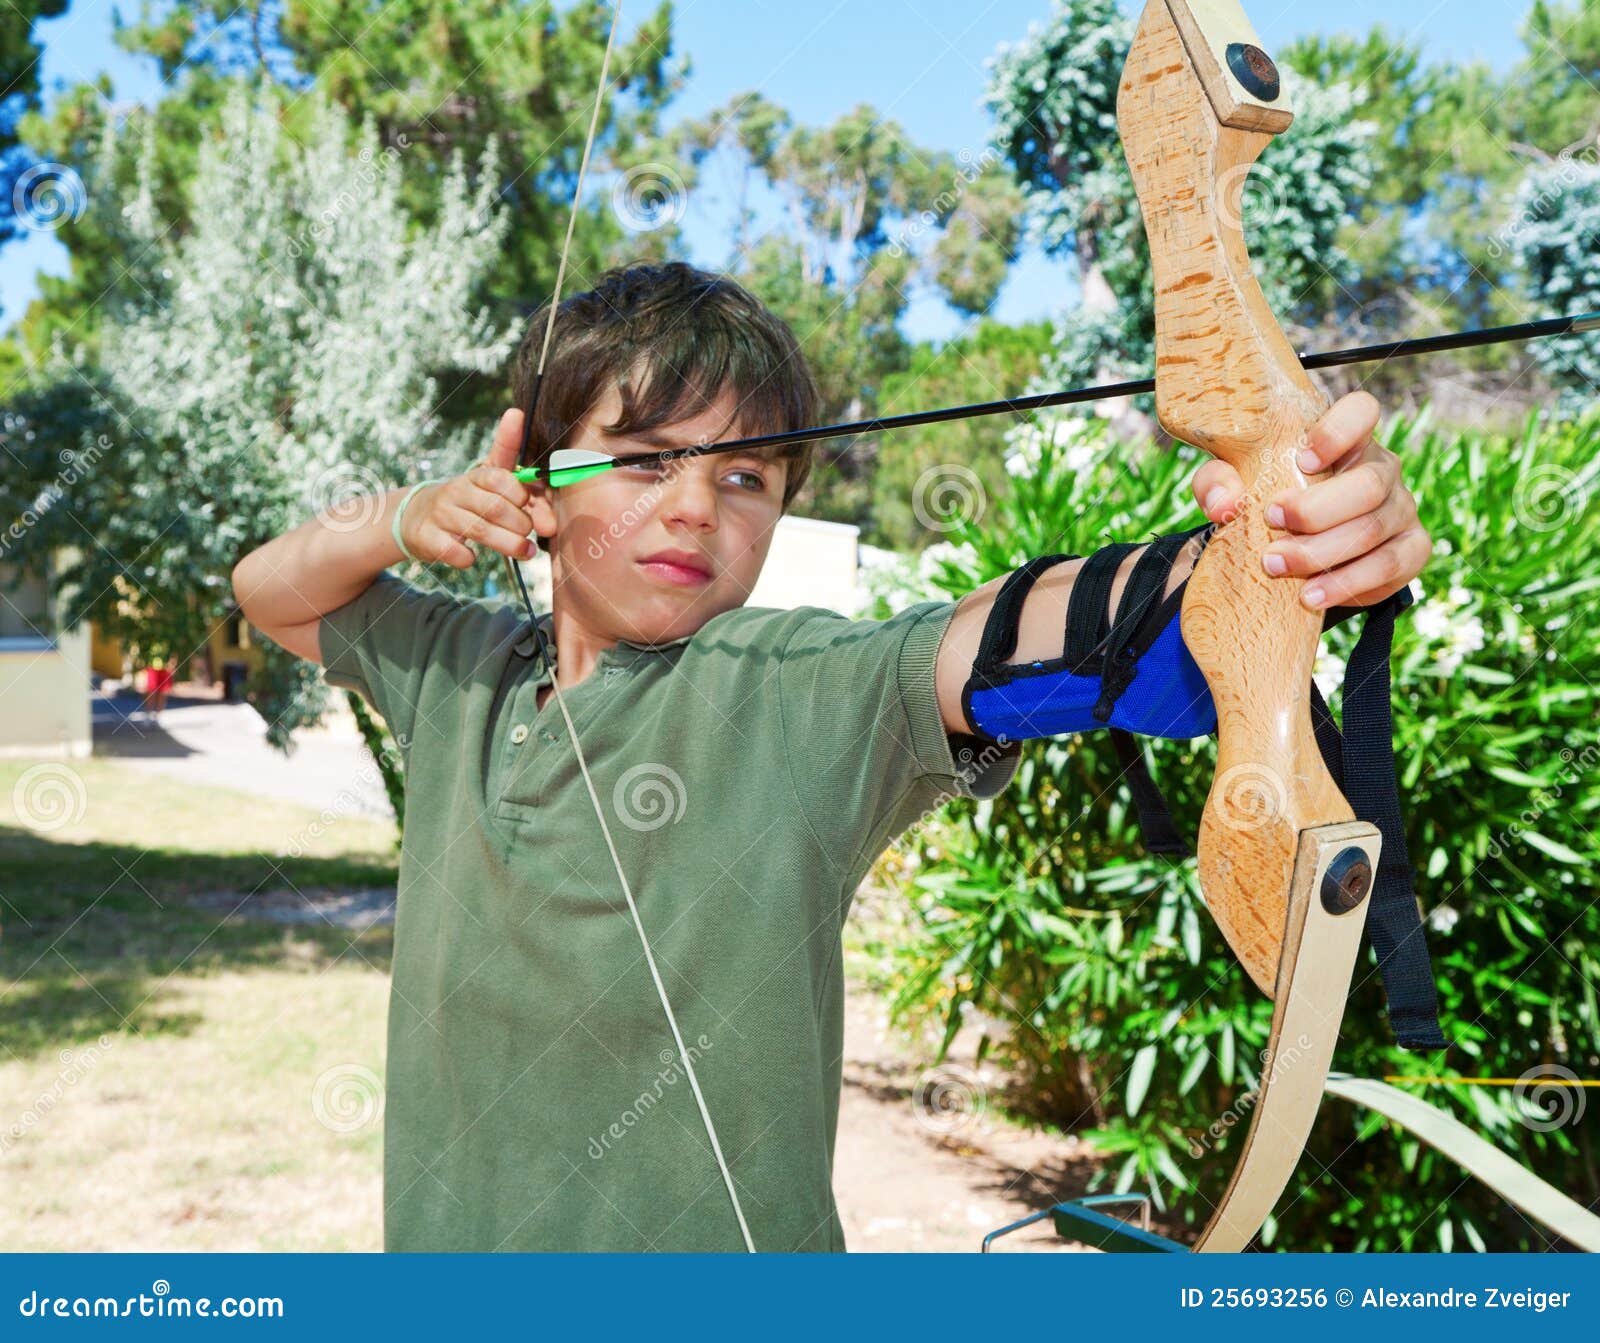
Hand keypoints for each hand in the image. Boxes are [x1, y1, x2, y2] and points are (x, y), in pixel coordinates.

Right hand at [399, 410, 537, 567]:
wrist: (416, 516)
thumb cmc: (469, 505)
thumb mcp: (492, 492)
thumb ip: (525, 501)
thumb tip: (551, 526)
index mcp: (476, 476)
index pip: (500, 477)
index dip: (520, 493)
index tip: (527, 503)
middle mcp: (456, 490)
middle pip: (495, 507)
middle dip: (520, 524)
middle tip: (528, 533)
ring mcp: (440, 513)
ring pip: (480, 530)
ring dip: (509, 544)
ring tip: (525, 552)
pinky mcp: (427, 537)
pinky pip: (453, 550)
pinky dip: (467, 558)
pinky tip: (472, 557)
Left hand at [1190, 391, 1431, 609]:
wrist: (1297, 553)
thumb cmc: (1270, 503)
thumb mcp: (1236, 486)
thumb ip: (1219, 483)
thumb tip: (1222, 505)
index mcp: (1346, 440)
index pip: (1362, 411)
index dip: (1338, 431)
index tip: (1302, 461)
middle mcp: (1382, 469)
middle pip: (1369, 483)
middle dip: (1316, 509)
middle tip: (1271, 522)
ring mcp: (1401, 509)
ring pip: (1372, 528)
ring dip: (1320, 552)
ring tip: (1275, 565)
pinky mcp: (1411, 550)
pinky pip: (1389, 566)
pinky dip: (1345, 584)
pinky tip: (1310, 596)